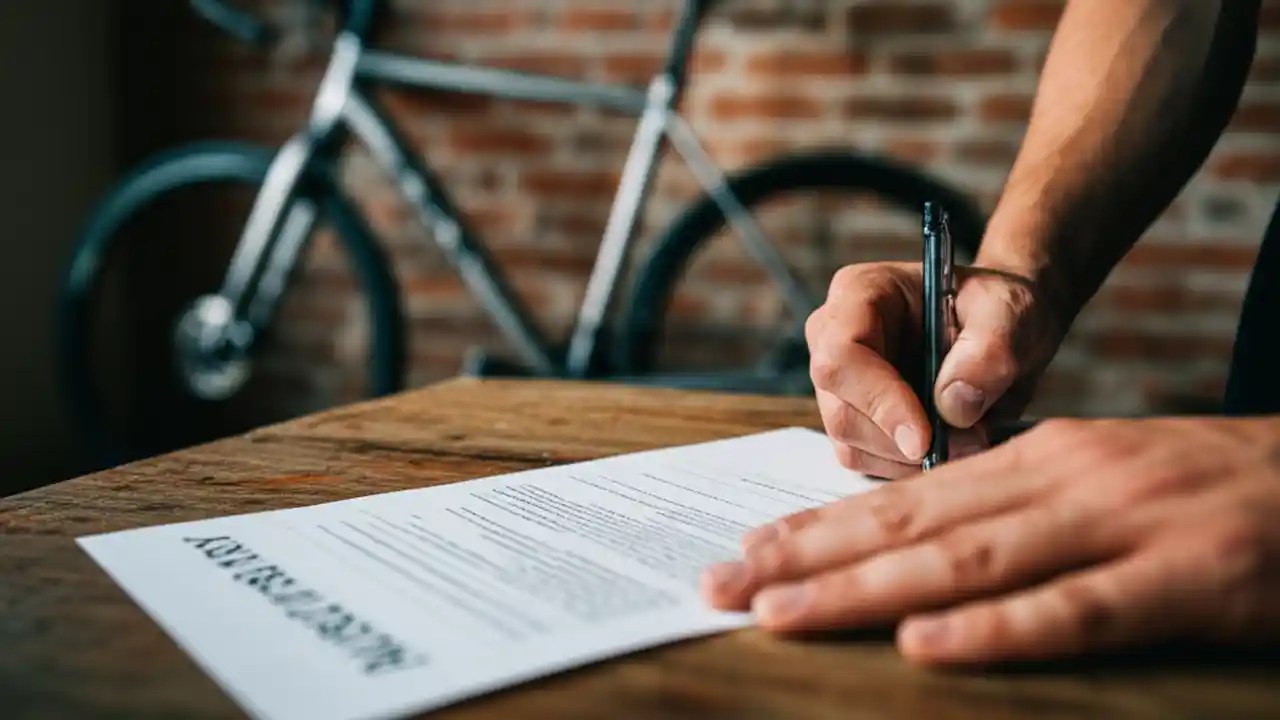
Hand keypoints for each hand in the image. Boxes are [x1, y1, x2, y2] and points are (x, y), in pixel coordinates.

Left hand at [702, 417, 1279, 664]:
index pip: (906, 498)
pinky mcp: (1183, 579)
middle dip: (808, 557)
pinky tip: (926, 644)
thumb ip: (1016, 505)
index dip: (819, 526)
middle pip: (914, 524)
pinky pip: (1076, 611)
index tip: (747, 553)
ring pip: (971, 561)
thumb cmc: (1209, 490)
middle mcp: (1065, 480)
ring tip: (782, 612)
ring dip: (865, 590)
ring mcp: (1122, 525)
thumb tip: (921, 546)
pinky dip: (996, 629)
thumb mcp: (1101, 479)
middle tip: (722, 585)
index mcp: (1042, 457)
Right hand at [805, 262, 1063, 477]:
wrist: (1004, 330)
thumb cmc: (998, 309)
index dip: (878, 401)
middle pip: (840, 409)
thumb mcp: (1009, 314)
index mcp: (859, 293)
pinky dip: (909, 466)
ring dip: (910, 458)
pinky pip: (866, 460)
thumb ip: (988, 354)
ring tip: (968, 437)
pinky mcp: (854, 419)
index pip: (841, 356)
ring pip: (850, 443)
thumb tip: (953, 407)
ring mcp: (840, 383)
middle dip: (902, 439)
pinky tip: (948, 444)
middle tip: (968, 439)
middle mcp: (833, 338)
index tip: (925, 438)